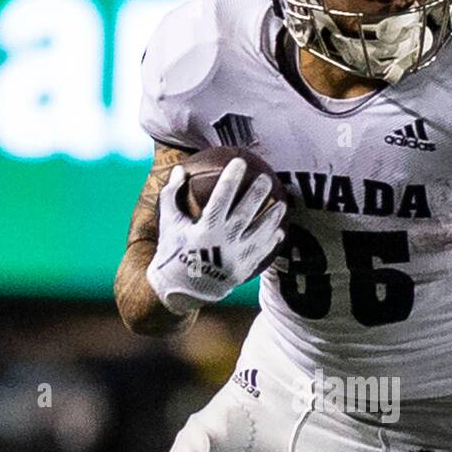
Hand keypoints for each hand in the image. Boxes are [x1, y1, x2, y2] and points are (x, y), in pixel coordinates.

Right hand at [146, 157, 287, 311]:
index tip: (239, 162)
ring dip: (272, 218)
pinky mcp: (242, 271)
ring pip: (259, 235)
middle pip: (245, 215)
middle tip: (266, 179)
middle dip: (257, 195)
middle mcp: (222, 244)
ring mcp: (234, 259)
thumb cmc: (173, 250)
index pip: (221, 198)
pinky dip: (271, 243)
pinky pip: (261, 254)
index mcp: (204, 230)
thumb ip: (172, 195)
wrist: (179, 290)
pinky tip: (280, 231)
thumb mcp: (169, 222)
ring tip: (282, 204)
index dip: (231, 179)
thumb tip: (179, 168)